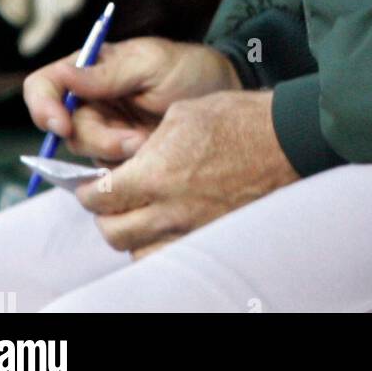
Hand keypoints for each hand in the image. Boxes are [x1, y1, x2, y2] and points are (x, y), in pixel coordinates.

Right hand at [23, 38, 242, 162]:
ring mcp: (105, 130)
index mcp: (91, 69)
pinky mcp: (121, 157)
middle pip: (65, 129)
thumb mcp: (153, 64)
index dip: (43, 106)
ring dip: (116, 155)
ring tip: (151, 143)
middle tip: (135, 141)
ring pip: (86, 154)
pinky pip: (106, 172)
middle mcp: (90, 101)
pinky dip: (125, 170)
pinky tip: (150, 157)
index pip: (44, 86)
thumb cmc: (190, 70)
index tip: (64, 124)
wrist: (226, 98)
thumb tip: (63, 75)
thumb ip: (108, 73)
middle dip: (99, 139)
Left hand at [74, 89, 299, 257]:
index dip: (86, 190)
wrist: (285, 140)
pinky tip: (163, 229)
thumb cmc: (238, 119)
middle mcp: (167, 210)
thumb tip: (129, 158)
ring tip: (137, 214)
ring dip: (130, 233)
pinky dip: (157, 247)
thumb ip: (147, 142)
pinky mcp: (212, 238)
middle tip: (108, 200)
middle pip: (113, 230)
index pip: (99, 196)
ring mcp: (191, 230)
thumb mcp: (182, 113)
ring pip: (137, 251)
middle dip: (104, 214)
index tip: (88, 185)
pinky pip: (169, 257)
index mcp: (154, 174)